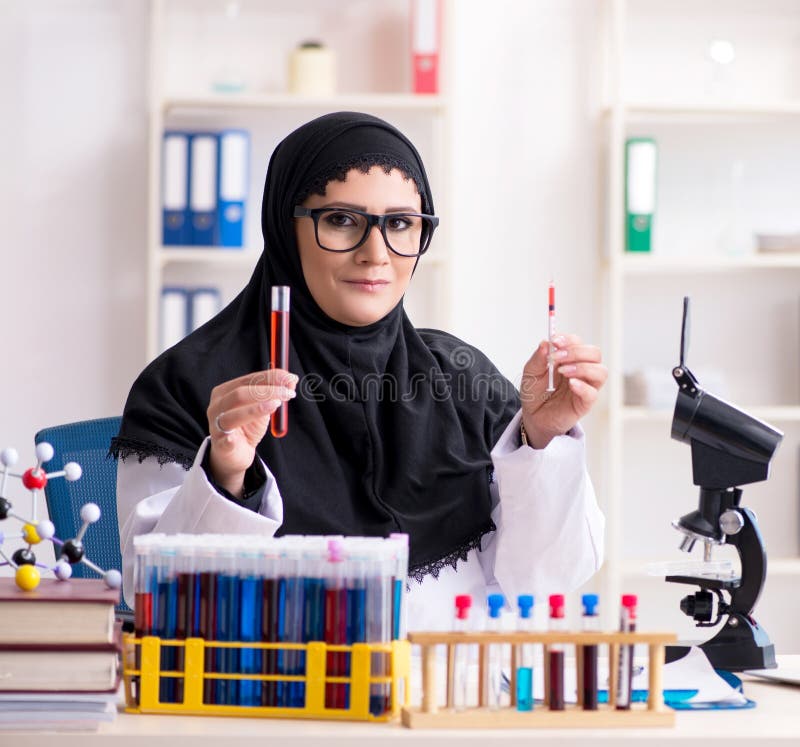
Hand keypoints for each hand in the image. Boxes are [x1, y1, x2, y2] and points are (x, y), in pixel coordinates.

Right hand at [207, 369, 297, 496]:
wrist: (235, 454)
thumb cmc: (247, 426)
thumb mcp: (263, 407)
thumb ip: (274, 393)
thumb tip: (292, 379)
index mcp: (225, 392)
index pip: (248, 380)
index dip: (269, 377)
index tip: (289, 378)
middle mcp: (217, 406)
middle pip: (240, 394)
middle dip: (267, 391)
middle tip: (288, 393)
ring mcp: (216, 425)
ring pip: (233, 415)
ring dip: (256, 408)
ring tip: (276, 405)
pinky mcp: (220, 445)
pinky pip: (225, 440)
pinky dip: (231, 439)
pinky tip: (236, 438)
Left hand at [520, 334, 606, 448]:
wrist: (533, 416)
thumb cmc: (535, 392)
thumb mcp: (531, 373)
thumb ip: (538, 358)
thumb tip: (545, 343)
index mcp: (570, 359)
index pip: (578, 342)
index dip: (569, 340)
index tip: (555, 341)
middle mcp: (582, 370)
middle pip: (594, 353)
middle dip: (576, 352)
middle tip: (558, 357)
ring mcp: (586, 386)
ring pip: (601, 371)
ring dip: (582, 367)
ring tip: (563, 371)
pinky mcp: (584, 403)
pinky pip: (593, 393)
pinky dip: (583, 387)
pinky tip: (571, 384)